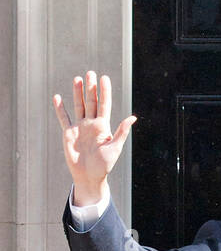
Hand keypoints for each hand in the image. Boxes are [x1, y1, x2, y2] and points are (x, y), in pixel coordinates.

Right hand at [52, 72, 135, 205]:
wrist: (89, 177)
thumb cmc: (104, 165)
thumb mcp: (115, 147)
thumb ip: (121, 132)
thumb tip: (133, 118)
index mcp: (103, 126)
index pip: (104, 105)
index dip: (105, 92)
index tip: (105, 78)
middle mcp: (91, 124)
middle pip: (91, 102)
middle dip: (91, 88)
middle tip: (91, 73)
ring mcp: (79, 127)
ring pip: (78, 106)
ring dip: (77, 93)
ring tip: (77, 79)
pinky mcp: (69, 134)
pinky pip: (64, 119)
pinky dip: (60, 109)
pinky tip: (58, 97)